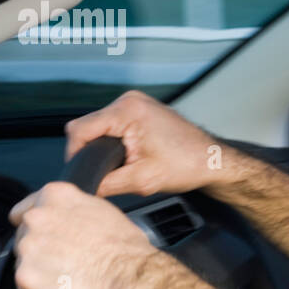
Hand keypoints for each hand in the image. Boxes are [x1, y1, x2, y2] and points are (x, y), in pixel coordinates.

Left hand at [10, 182, 155, 288]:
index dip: (38, 227)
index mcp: (55, 196)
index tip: (44, 237)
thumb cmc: (125, 249)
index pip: (24, 209)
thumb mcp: (104, 212)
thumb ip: (75, 210)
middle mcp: (36, 217)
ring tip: (68, 279)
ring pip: (23, 264)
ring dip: (40, 273)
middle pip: (23, 237)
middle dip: (40, 251)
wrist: (128, 278)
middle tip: (66, 261)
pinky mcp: (25, 276)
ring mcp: (28, 247)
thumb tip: (72, 219)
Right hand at [65, 90, 229, 197]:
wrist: (212, 160)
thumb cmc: (189, 164)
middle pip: (87, 127)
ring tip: (126, 163)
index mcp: (128, 111)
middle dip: (93, 152)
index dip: (76, 154)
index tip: (83, 172)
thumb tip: (85, 187)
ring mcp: (135, 103)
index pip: (79, 129)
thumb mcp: (142, 181)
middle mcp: (129, 101)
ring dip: (105, 147)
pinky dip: (116, 142)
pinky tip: (131, 155)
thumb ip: (107, 183)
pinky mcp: (140, 110)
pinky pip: (113, 125)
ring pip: (99, 126)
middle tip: (111, 172)